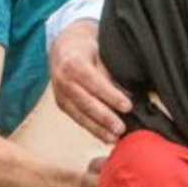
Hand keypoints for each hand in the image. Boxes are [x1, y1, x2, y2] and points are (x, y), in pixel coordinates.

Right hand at [50, 21, 130, 142]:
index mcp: (74, 63)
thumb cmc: (87, 50)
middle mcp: (63, 80)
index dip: (111, 96)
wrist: (63, 48)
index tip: (128, 106)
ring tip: (114, 138)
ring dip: (98, 128)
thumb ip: (109, 73)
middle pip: (85, 102)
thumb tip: (127, 93)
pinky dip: (91, 128)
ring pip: (79, 114)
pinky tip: (105, 137)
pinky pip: (76, 118)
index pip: (94, 82)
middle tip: (121, 128)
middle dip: (105, 117)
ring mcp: (59, 93)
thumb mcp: (100, 54)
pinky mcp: (61, 104)